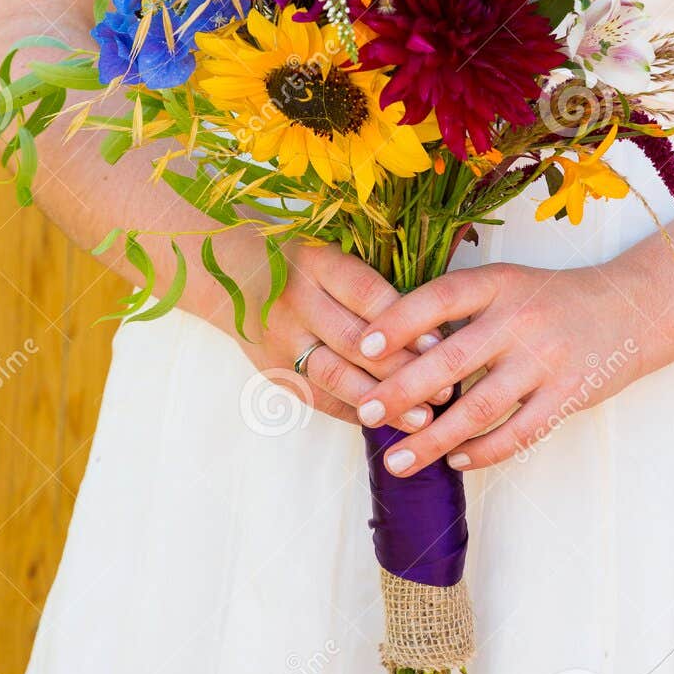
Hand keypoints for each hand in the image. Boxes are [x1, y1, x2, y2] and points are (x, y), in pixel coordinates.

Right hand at [228, 240, 451, 427]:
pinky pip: (317, 397)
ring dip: (382, 401)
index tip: (441, 344)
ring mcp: (280, 338)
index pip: (365, 293)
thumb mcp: (330, 252)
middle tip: (446, 392)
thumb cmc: (297, 260)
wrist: (227, 273)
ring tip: (421, 419)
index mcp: (316, 262)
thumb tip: (432, 324)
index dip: (404, 321)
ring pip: (335, 376)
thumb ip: (369, 283)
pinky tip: (386, 422)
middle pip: (354, 341)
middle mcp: (295, 300)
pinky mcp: (273, 369)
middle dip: (403, 370)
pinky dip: (353, 411)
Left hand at [355, 261, 644, 470]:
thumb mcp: (507, 284)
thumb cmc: (551, 301)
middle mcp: (521, 318)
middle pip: (451, 360)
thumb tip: (392, 349)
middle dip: (401, 391)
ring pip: (479, 408)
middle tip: (365, 413)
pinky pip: (519, 432)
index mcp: (499, 283)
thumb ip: (460, 309)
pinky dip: (484, 451)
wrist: (631, 309)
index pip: (440, 297)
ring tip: (398, 461)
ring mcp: (547, 359)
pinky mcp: (569, 394)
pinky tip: (456, 460)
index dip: (398, 320)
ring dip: (433, 438)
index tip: (363, 346)